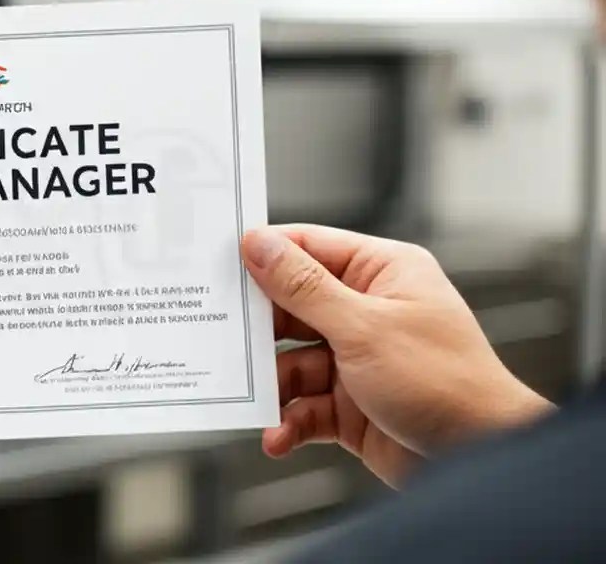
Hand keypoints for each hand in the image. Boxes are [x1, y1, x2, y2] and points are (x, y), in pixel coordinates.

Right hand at [241, 225, 551, 486]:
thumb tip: (259, 244)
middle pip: (292, 307)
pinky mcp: (351, 404)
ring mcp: (358, 359)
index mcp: (383, 272)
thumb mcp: (363, 327)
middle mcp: (369, 310)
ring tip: (259, 401)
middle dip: (260, 331)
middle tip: (222, 337)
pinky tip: (278, 434)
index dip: (264, 254)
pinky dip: (288, 421)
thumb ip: (303, 287)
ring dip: (274, 386)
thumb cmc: (446, 382)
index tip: (218, 263)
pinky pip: (304, 405)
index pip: (310, 247)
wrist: (483, 457)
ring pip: (292, 362)